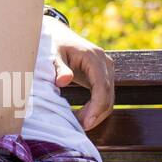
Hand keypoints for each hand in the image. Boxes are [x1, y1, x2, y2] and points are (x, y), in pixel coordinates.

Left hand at [46, 16, 114, 130]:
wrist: (57, 34)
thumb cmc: (53, 44)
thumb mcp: (52, 54)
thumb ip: (58, 67)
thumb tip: (63, 81)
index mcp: (93, 57)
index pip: (102, 86)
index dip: (96, 107)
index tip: (87, 123)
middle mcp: (105, 63)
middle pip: (108, 95)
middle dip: (96, 114)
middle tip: (80, 127)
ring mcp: (106, 69)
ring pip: (109, 97)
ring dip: (97, 113)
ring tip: (80, 123)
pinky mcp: (104, 75)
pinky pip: (104, 95)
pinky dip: (96, 107)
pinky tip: (84, 116)